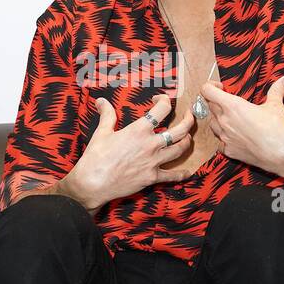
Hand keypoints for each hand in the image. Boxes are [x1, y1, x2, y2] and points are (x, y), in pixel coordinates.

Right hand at [67, 93, 195, 212]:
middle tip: (190, 115)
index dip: (164, 100)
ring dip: (187, 142)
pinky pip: (173, 175)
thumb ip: (107, 115)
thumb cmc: (96, 157)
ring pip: (180, 150)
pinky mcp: (153, 177)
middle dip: (189, 120)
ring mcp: (154, 161)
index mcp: (139, 130)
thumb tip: (101, 101)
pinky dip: (182, 174)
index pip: (162, 109)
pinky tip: (188, 171)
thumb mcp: (101, 132)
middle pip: (180, 130)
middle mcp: (151, 144)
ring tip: (187, 138)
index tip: (159, 100)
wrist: (94, 183)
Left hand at [200, 74, 283, 176]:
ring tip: (229, 118)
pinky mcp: (229, 151)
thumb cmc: (277, 130)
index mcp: (232, 106)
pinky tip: (233, 136)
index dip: (211, 86)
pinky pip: (219, 141)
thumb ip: (277, 89)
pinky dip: (223, 137)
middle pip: (210, 106)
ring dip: (217, 118)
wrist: (281, 154)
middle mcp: (224, 121)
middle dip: (217, 101)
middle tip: (228, 102)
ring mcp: (225, 137)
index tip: (221, 88)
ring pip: (212, 123)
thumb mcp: (276, 105)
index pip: (207, 91)